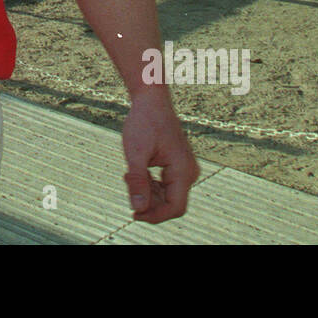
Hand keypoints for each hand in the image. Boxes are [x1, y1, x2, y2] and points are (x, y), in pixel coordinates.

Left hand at [121, 88, 197, 222]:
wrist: (151, 100)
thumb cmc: (143, 122)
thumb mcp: (135, 153)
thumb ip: (138, 181)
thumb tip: (138, 209)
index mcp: (183, 170)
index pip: (175, 208)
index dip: (155, 216)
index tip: (133, 214)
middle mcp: (189, 172)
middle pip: (170, 203)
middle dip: (148, 200)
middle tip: (128, 180)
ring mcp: (184, 170)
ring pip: (166, 196)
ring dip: (147, 192)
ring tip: (129, 173)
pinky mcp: (178, 167)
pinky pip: (165, 186)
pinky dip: (150, 184)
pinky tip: (136, 171)